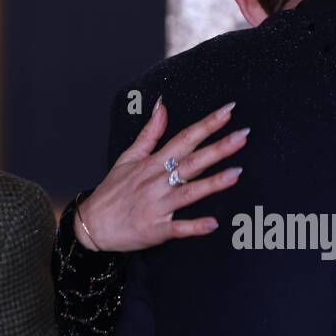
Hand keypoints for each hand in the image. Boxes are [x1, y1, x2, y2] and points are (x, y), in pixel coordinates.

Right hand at [75, 97, 247, 251]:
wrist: (92, 225)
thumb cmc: (113, 191)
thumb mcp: (128, 157)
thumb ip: (149, 133)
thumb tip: (162, 106)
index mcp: (153, 163)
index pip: (184, 138)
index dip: (207, 124)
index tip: (228, 112)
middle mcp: (157, 182)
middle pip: (192, 161)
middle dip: (218, 148)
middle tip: (243, 136)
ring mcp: (157, 206)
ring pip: (188, 192)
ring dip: (212, 183)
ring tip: (237, 173)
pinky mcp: (156, 229)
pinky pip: (179, 228)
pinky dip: (195, 226)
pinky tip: (214, 224)